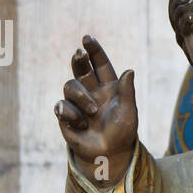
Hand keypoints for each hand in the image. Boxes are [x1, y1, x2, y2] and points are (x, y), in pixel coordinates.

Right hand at [54, 34, 137, 184]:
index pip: (100, 64)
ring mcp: (77, 102)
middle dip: (79, 59)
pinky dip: (69, 113)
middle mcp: (91, 90)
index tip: (87, 38)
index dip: (94, 51)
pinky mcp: (66, 114)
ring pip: (70, 86)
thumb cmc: (122, 132)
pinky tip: (79, 123)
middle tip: (80, 53)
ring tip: (92, 112)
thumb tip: (130, 70)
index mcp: (108, 86)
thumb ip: (127, 91)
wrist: (109, 153)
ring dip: (81, 97)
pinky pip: (62, 106)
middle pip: (81, 68)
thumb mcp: (128, 111)